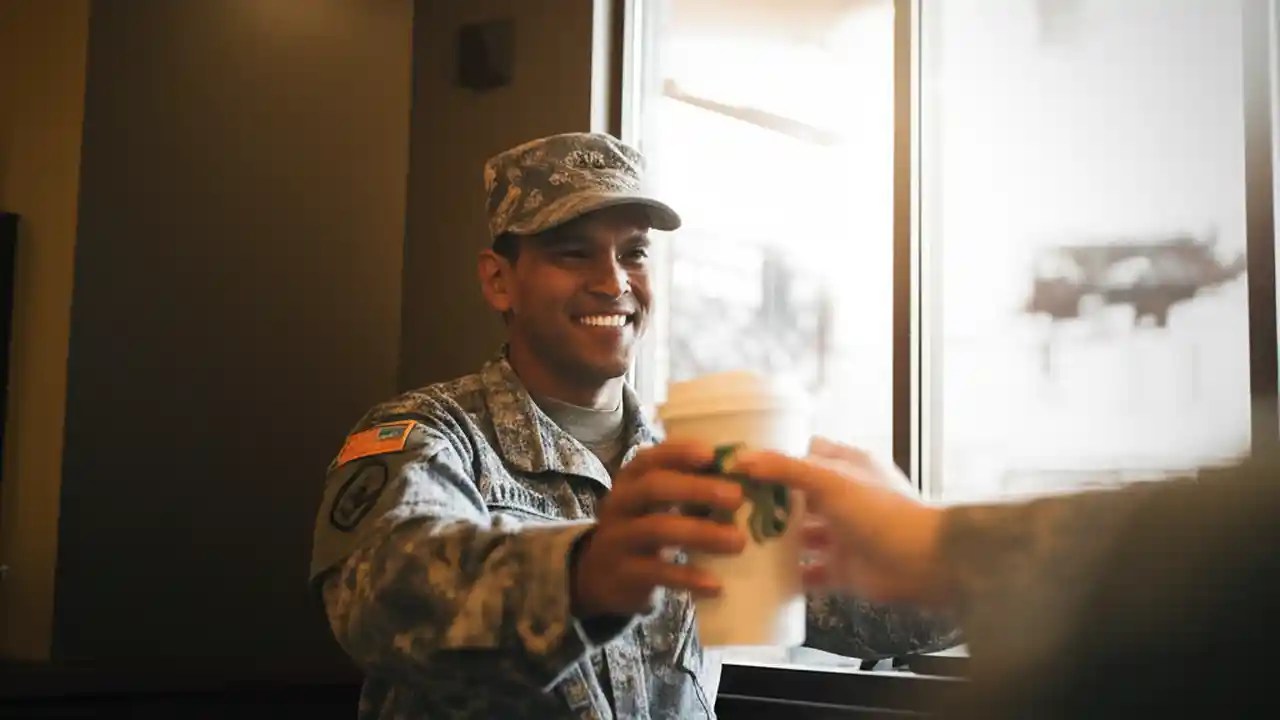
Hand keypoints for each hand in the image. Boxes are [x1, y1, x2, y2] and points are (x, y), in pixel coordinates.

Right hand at [572, 442, 746, 617]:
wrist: (601, 576)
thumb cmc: (643, 529)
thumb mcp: (655, 504)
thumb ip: (688, 489)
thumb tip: (742, 476)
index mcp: (630, 481)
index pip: (649, 459)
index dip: (679, 454)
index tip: (712, 454)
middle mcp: (620, 504)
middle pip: (653, 488)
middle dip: (697, 489)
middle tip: (737, 497)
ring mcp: (618, 538)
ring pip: (657, 529)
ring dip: (702, 533)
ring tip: (738, 541)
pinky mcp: (623, 574)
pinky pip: (657, 573)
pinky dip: (689, 578)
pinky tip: (716, 585)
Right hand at [734, 441, 947, 606]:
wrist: (921, 564)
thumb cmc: (880, 511)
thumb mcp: (830, 481)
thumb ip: (787, 469)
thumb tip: (742, 459)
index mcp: (847, 467)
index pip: (806, 452)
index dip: (776, 456)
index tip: (742, 463)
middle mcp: (844, 498)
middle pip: (799, 495)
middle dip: (769, 501)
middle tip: (730, 504)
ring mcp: (843, 534)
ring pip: (801, 535)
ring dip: (775, 539)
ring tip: (737, 539)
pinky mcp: (842, 569)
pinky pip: (809, 572)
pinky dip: (789, 575)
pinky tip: (761, 575)